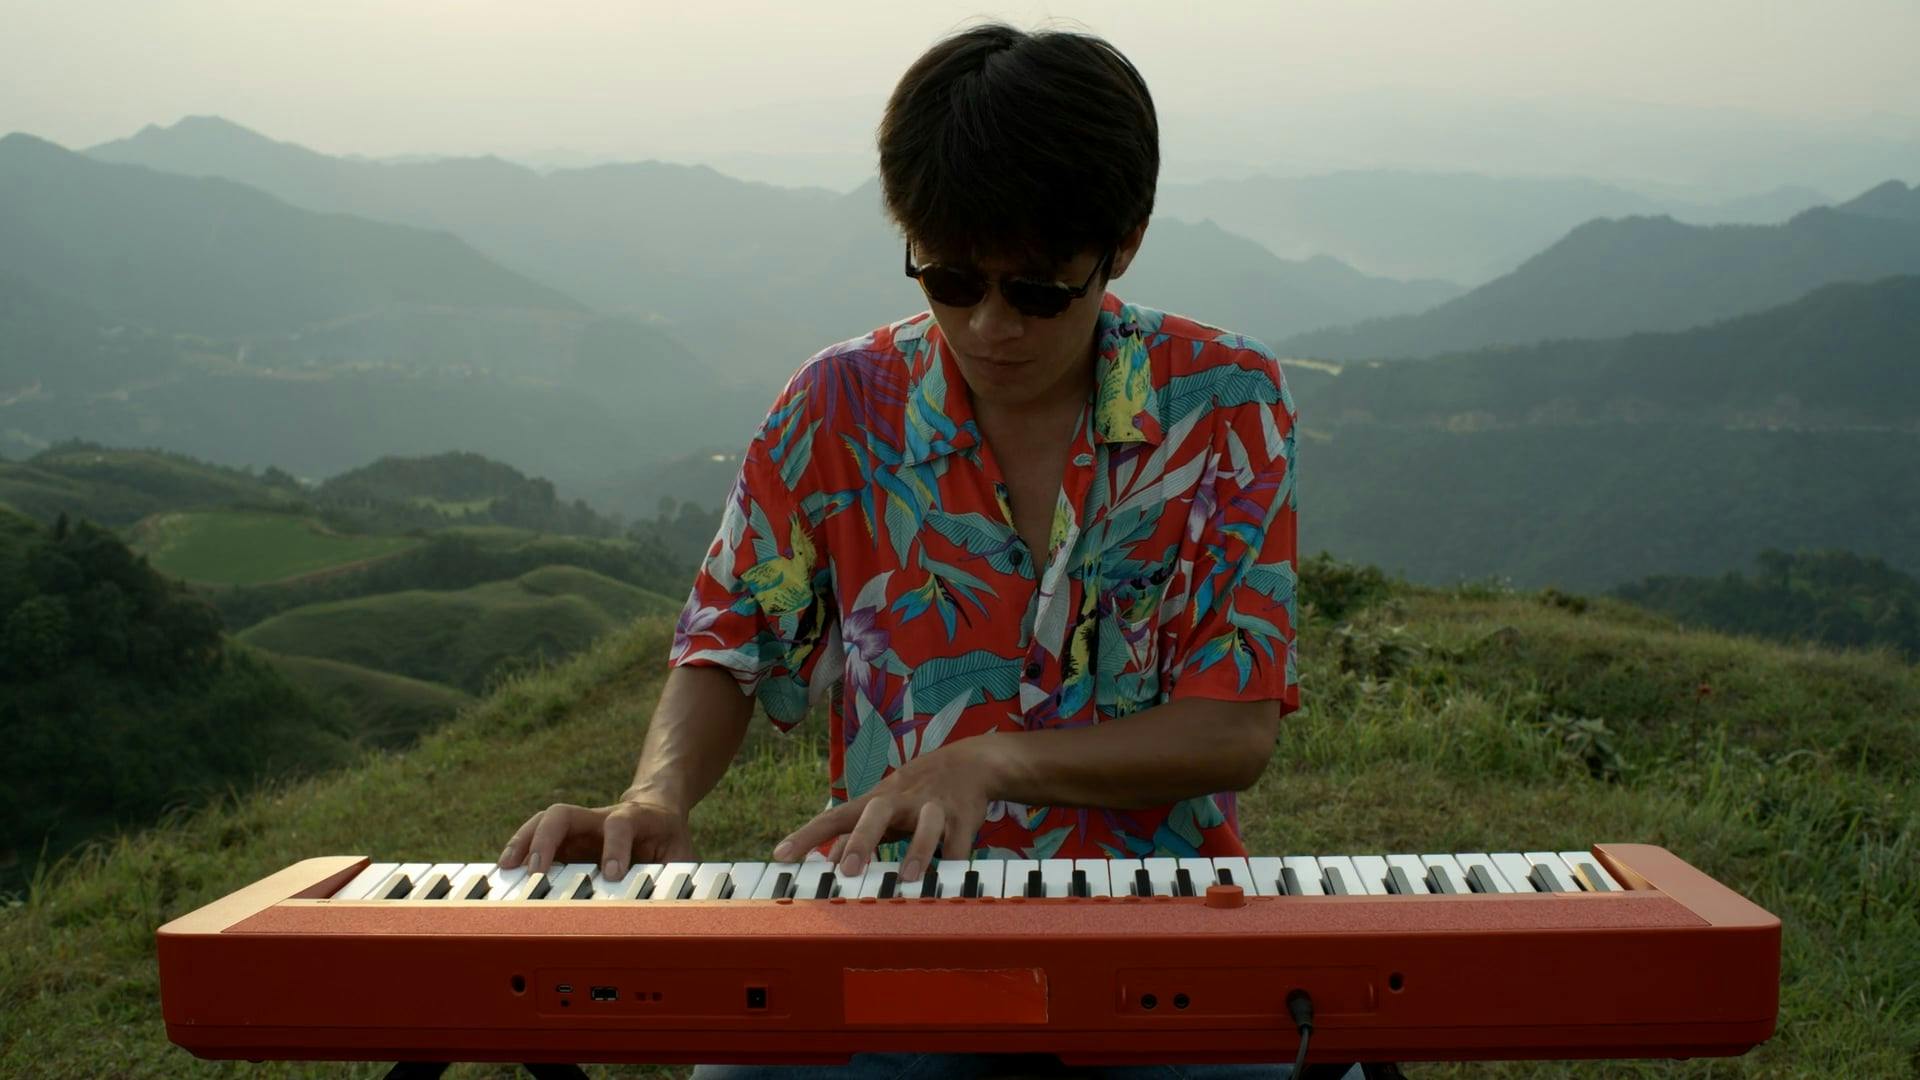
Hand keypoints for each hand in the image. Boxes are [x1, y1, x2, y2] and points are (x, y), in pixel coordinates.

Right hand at [498, 796, 692, 880]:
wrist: (656, 812)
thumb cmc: (667, 838)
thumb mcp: (682, 854)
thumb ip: (680, 875)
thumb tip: (679, 905)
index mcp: (634, 819)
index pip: (620, 825)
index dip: (614, 848)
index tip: (612, 874)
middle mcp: (599, 818)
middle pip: (565, 813)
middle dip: (547, 840)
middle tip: (538, 872)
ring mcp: (579, 826)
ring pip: (544, 821)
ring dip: (524, 843)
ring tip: (508, 869)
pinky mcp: (566, 838)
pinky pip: (535, 836)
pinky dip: (519, 850)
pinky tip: (506, 870)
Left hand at [773, 739, 1003, 882]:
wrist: (969, 763)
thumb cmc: (914, 793)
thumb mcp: (882, 807)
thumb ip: (855, 832)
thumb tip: (824, 862)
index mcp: (876, 800)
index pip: (834, 816)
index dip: (806, 836)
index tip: (780, 856)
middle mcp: (901, 800)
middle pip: (877, 812)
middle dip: (861, 841)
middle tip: (846, 870)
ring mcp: (933, 807)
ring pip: (926, 824)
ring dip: (917, 850)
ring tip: (907, 878)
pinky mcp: (963, 817)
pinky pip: (958, 843)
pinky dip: (953, 863)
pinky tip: (950, 883)